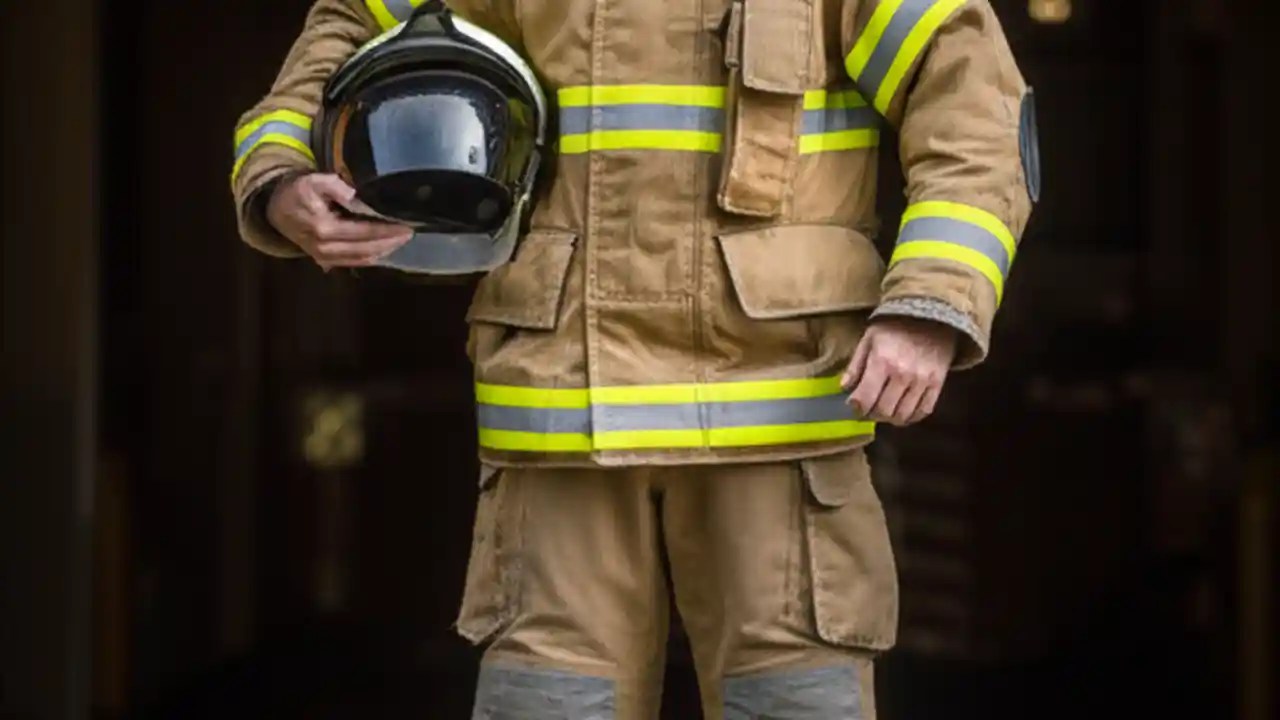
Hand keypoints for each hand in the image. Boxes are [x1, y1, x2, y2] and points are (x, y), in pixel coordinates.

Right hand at [265, 173, 412, 269]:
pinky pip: (354, 262)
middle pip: (367, 250)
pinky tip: (385, 248)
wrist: (276, 209)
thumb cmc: (297, 192)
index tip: (406, 227)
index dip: (387, 231)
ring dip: (384, 251)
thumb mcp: (313, 181)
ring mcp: (325, 257)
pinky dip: (372, 257)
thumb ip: (334, 186)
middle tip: (410, 233)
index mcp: (325, 229)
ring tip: (401, 240)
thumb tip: (354, 195)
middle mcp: (326, 248)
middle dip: (390, 243)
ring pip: (362, 259)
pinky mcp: (325, 261)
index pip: (364, 233)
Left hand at [841, 317, 957, 425]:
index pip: (865, 399)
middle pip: (883, 411)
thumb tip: (844, 388)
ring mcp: (922, 381)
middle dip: (871, 414)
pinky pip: (923, 411)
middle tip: (868, 409)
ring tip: (884, 410)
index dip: (856, 407)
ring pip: (902, 416)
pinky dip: (911, 417)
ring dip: (889, 419)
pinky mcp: (937, 384)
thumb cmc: (894, 327)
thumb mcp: (869, 339)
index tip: (853, 405)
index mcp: (882, 362)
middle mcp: (902, 375)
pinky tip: (902, 412)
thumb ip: (855, 365)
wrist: (931, 315)